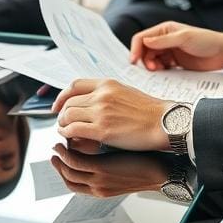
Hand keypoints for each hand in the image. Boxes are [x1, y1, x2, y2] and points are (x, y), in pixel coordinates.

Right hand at [49, 143, 168, 197]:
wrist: (163, 172)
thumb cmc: (147, 167)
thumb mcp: (123, 169)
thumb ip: (110, 163)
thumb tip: (102, 150)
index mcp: (101, 188)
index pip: (75, 184)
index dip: (64, 172)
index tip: (60, 159)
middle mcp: (97, 187)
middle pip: (68, 178)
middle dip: (57, 166)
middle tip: (53, 151)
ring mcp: (98, 179)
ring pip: (68, 169)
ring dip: (59, 157)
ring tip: (57, 144)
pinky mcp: (101, 169)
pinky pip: (76, 161)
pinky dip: (67, 152)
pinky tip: (67, 140)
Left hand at [52, 79, 169, 150]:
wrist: (164, 123)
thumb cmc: (150, 111)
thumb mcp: (126, 92)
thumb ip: (107, 94)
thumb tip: (92, 101)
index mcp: (107, 84)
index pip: (74, 85)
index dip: (61, 96)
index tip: (58, 105)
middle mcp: (102, 95)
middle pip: (69, 102)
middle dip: (62, 114)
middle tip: (62, 122)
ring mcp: (101, 112)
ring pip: (68, 116)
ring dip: (63, 125)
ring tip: (65, 131)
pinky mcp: (102, 130)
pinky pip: (74, 130)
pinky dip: (67, 134)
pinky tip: (69, 138)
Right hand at [131, 21, 222, 71]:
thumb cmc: (206, 40)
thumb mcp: (184, 38)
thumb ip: (164, 41)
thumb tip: (145, 42)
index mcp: (164, 30)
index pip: (142, 38)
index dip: (135, 48)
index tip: (133, 61)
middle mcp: (164, 40)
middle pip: (145, 50)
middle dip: (144, 60)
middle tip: (151, 69)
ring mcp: (170, 52)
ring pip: (152, 60)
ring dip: (151, 66)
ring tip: (158, 71)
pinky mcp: (175, 63)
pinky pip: (161, 68)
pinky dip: (159, 72)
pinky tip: (164, 74)